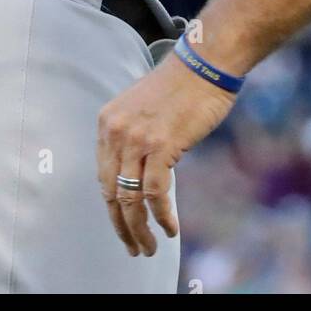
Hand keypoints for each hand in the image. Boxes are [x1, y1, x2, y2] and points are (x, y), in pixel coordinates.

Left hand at [96, 52, 236, 256]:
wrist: (206, 62)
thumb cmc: (184, 84)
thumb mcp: (145, 109)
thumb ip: (136, 138)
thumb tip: (140, 175)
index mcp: (108, 121)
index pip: (104, 176)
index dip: (113, 205)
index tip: (124, 224)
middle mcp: (116, 131)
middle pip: (111, 192)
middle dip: (122, 225)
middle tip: (134, 247)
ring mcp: (136, 139)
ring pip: (129, 199)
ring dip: (139, 229)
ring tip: (149, 248)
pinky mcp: (160, 145)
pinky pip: (154, 193)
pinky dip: (161, 216)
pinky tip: (170, 229)